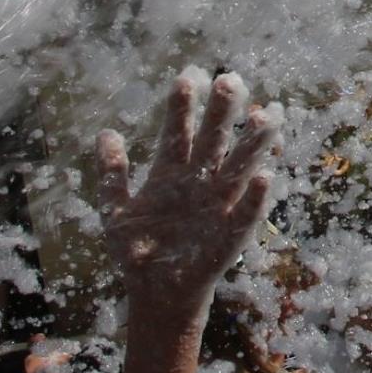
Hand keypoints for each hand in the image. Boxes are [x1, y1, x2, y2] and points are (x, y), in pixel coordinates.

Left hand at [98, 71, 276, 325]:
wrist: (156, 295)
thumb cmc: (137, 253)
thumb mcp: (115, 212)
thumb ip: (113, 174)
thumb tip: (107, 133)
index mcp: (170, 173)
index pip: (178, 131)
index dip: (183, 106)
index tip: (189, 76)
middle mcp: (199, 182)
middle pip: (214, 140)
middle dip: (222, 112)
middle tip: (230, 80)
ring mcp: (217, 205)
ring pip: (238, 167)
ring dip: (252, 143)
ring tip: (264, 114)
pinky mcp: (230, 234)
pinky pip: (245, 213)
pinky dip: (255, 197)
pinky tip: (264, 176)